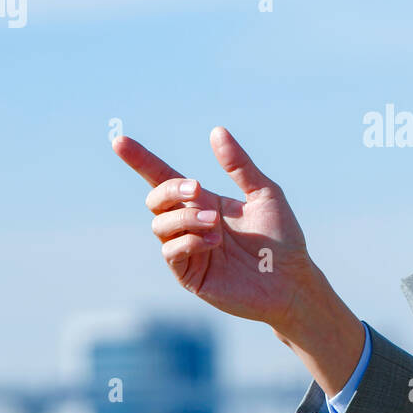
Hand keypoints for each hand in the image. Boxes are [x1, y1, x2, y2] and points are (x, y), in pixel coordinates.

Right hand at [112, 127, 316, 332]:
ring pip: (160, 226)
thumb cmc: (282, 239)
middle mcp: (191, 224)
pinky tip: (214, 242)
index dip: (141, 160)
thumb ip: (240, 166)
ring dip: (185, 218)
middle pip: (155, 199)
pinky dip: (188, 242)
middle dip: (171, 190)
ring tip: (216, 223)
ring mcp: (188, 250)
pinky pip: (171, 253)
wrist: (292, 281)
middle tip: (198, 189)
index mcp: (204, 203)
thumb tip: (217, 131)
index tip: (119, 141)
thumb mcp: (264, 193)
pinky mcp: (190, 275)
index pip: (164, 178)